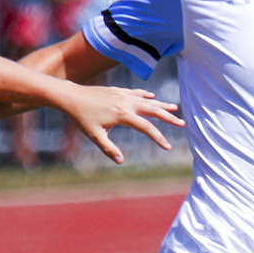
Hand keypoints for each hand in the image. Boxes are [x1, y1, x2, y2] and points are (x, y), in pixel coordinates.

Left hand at [55, 85, 184, 164]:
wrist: (71, 96)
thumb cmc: (82, 118)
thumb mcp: (95, 136)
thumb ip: (109, 149)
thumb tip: (121, 161)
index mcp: (123, 115)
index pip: (147, 128)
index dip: (159, 138)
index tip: (167, 147)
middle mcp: (127, 103)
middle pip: (153, 110)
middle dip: (168, 118)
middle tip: (182, 123)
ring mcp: (123, 95)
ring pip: (147, 100)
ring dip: (161, 104)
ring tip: (174, 108)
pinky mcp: (118, 91)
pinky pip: (136, 93)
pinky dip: (146, 95)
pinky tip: (152, 97)